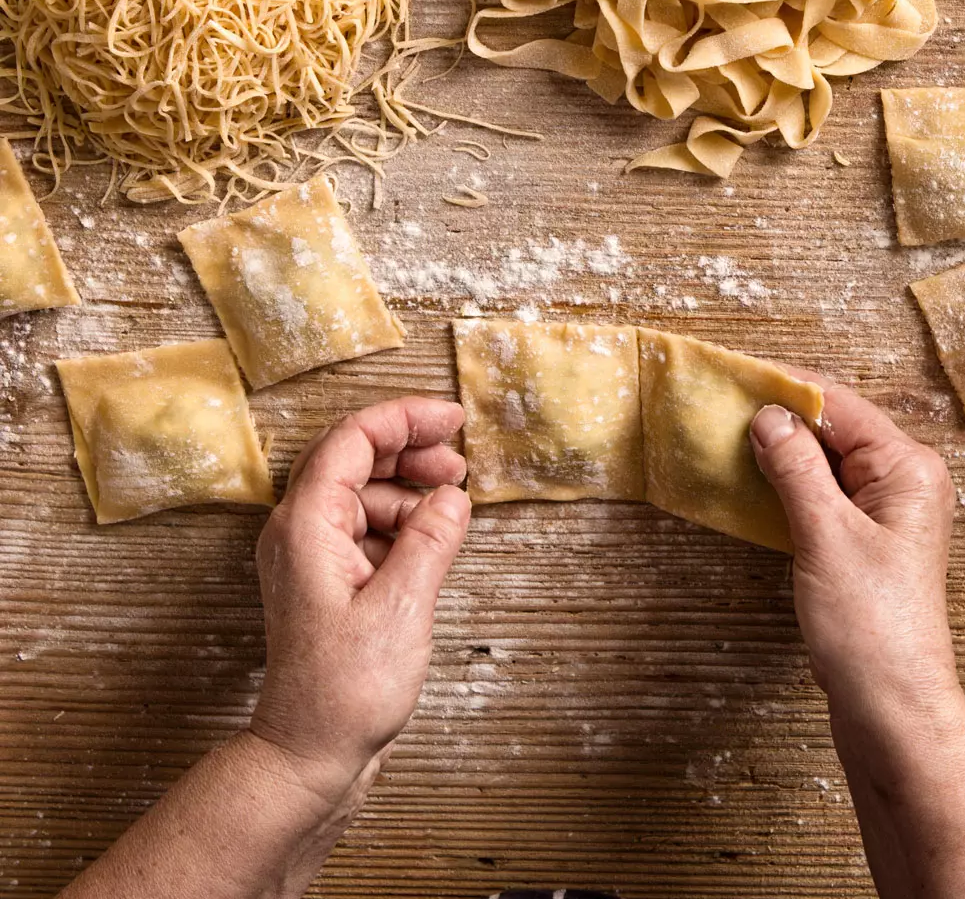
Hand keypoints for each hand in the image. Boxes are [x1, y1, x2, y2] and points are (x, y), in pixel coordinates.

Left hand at [249, 396, 471, 798]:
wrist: (310, 754)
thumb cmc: (345, 690)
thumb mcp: (403, 607)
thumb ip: (431, 540)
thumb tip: (452, 496)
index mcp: (306, 527)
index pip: (351, 439)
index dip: (403, 418)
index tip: (452, 418)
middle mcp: (299, 533)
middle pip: (353, 460)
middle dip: (409, 450)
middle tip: (459, 462)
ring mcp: (311, 558)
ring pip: (362, 494)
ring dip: (409, 490)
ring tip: (452, 506)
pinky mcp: (329, 582)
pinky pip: (365, 529)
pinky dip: (402, 524)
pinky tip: (433, 541)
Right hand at [749, 380, 961, 727]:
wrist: (893, 706)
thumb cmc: (870, 625)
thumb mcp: (826, 536)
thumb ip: (796, 469)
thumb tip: (769, 416)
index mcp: (909, 468)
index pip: (841, 406)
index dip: (787, 388)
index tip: (735, 375)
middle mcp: (906, 481)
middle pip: (837, 428)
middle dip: (783, 417)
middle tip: (722, 404)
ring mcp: (889, 513)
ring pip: (828, 462)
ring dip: (783, 451)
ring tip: (729, 436)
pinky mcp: (868, 542)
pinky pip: (827, 495)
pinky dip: (791, 485)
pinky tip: (755, 482)